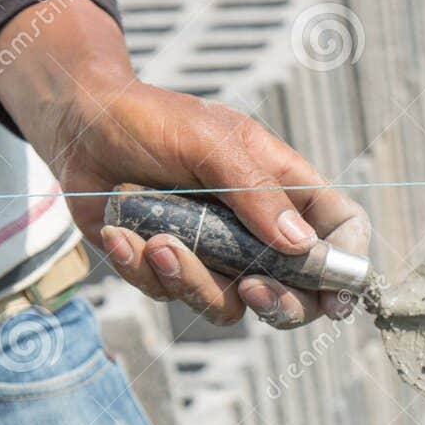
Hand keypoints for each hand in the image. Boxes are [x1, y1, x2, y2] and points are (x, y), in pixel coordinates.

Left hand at [0, 0, 368, 327]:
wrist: (78, 124)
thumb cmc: (151, 119)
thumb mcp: (210, 142)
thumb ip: (256, 192)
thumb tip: (302, 245)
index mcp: (284, 188)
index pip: (341, 231)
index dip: (347, 266)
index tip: (335, 295)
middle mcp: (258, 229)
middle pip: (298, 292)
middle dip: (279, 303)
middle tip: (252, 290)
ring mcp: (215, 254)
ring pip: (231, 305)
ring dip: (193, 281)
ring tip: (156, 242)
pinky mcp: (170, 269)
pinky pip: (171, 295)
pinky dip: (143, 270)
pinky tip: (120, 236)